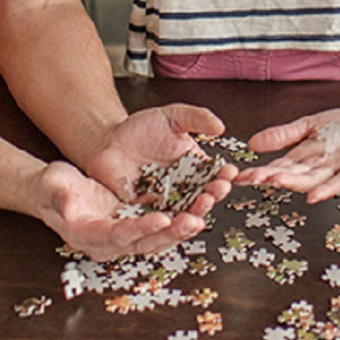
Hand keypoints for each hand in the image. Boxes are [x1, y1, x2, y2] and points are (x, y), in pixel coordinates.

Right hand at [30, 159, 203, 260]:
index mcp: (88, 235)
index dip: (142, 228)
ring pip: (156, 235)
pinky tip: (196, 203)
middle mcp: (109, 240)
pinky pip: (158, 222)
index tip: (163, 218)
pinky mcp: (132, 222)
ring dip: (180, 225)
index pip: (119, 235)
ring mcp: (122, 232)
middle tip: (195, 220)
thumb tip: (67, 205)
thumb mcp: (51, 188)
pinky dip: (177, 215)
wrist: (55, 190)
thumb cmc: (51, 189)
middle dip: (171, 232)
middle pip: (144, 241)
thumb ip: (59, 198)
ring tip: (203, 212)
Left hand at [86, 104, 236, 223]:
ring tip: (201, 206)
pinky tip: (172, 220)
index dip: (224, 174)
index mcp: (195, 166)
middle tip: (218, 190)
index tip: (230, 173)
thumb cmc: (143, 127)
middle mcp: (184, 187)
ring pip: (183, 212)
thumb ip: (196, 119)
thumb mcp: (173, 117)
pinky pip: (158, 220)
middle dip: (213, 194)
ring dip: (194, 212)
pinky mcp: (146, 212)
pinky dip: (165, 223)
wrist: (110, 142)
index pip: (215, 173)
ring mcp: (166, 201)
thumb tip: (219, 126)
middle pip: (203, 195)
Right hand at [236, 108, 339, 202]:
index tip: (239, 177)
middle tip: (254, 179)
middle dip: (273, 178)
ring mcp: (338, 170)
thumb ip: (284, 135)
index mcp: (305, 158)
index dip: (260, 172)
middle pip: (293, 176)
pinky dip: (329, 188)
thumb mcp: (309, 125)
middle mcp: (319, 169)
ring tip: (276, 183)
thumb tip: (252, 144)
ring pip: (313, 180)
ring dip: (295, 184)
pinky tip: (315, 195)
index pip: (278, 167)